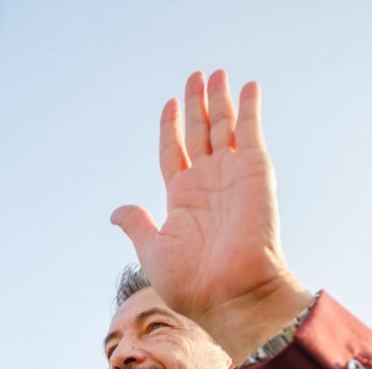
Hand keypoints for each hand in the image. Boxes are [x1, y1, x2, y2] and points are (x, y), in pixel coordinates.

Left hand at [111, 72, 312, 360]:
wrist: (232, 294)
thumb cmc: (192, 284)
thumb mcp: (153, 252)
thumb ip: (138, 225)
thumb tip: (117, 211)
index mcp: (182, 200)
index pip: (173, 152)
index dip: (170, 128)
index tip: (169, 104)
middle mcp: (207, 184)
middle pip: (198, 133)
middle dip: (195, 105)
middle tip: (194, 76)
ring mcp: (232, 176)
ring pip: (223, 127)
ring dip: (218, 99)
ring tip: (214, 72)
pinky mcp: (254, 172)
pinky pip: (251, 132)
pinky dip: (250, 108)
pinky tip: (247, 86)